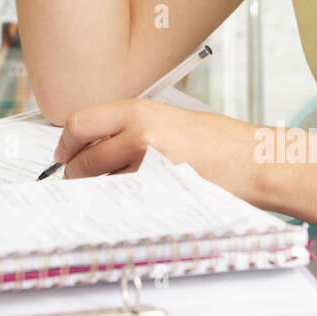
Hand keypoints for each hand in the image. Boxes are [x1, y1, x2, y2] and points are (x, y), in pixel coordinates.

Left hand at [54, 99, 266, 203]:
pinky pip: (123, 203)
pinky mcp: (159, 194)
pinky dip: (118, 204)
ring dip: (96, 190)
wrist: (252, 160)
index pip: (79, 124)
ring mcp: (148, 168)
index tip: (64, 153)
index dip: (66, 143)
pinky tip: (124, 202)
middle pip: (84, 160)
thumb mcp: (167, 117)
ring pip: (101, 185)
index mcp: (138, 111)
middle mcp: (139, 136)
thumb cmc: (216, 140)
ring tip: (103, 191)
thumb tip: (93, 142)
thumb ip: (129, 125)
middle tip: (76, 179)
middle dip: (75, 174)